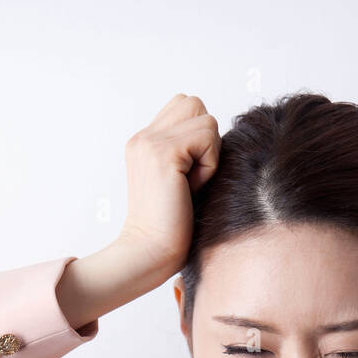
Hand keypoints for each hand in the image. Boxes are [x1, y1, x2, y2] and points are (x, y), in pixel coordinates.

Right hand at [116, 92, 220, 280]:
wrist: (149, 253)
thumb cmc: (170, 229)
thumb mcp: (179, 181)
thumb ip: (186, 153)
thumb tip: (214, 136)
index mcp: (144, 142)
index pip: (183, 107)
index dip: (197, 138)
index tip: (188, 175)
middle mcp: (143, 137)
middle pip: (194, 104)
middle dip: (205, 139)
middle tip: (192, 176)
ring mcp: (149, 141)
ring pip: (205, 118)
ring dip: (208, 153)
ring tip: (191, 183)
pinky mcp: (163, 152)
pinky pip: (207, 137)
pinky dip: (209, 165)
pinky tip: (192, 188)